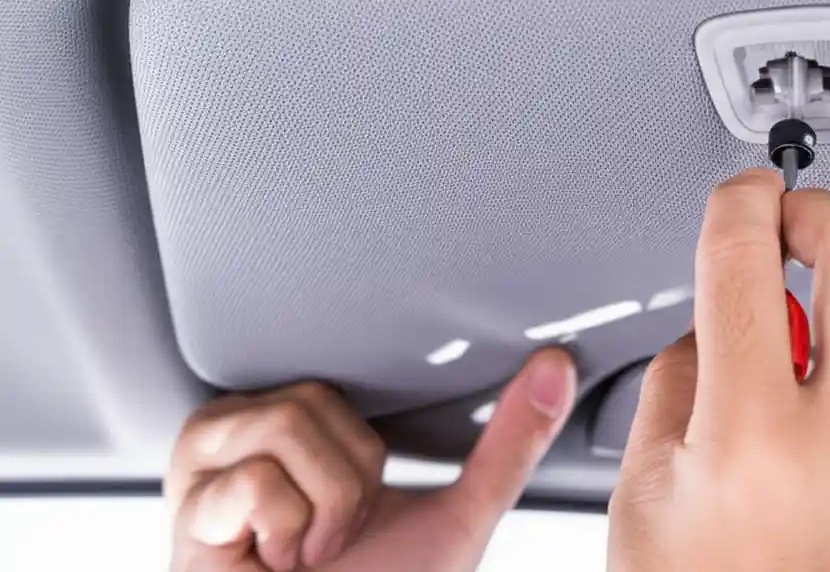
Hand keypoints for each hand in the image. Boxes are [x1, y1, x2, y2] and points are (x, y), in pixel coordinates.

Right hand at [167, 347, 575, 570]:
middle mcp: (238, 432)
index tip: (364, 503)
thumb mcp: (458, 511)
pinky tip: (270, 565)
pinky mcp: (182, 510)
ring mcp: (199, 468)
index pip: (343, 377)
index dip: (370, 450)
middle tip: (331, 538)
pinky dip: (288, 534)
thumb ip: (507, 442)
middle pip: (314, 399)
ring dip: (323, 511)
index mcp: (296, 423)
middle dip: (348, 484)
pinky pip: (256, 482)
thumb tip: (557, 367)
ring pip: (286, 427)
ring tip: (304, 552)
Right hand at [607, 170, 829, 570]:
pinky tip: (809, 409)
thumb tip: (719, 311)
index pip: (750, 260)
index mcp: (755, 442)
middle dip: (824, 212)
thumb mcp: (643, 489)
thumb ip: (682, 377)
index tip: (736, 194)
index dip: (737, 201)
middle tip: (784, 226)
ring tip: (784, 341)